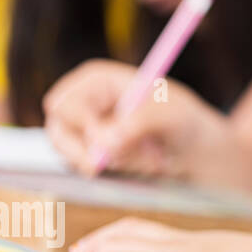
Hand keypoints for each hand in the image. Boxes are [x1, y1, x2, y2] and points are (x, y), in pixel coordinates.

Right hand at [43, 60, 232, 182]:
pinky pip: (89, 170)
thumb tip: (106, 141)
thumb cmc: (182, 119)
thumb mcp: (171, 114)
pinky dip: (117, 171)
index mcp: (96, 80)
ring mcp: (82, 131)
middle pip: (58, 133)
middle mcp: (83, 103)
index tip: (105, 142)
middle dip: (90, 152)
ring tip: (149, 157)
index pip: (64, 103)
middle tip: (118, 162)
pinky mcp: (88, 154)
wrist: (193, 147)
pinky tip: (143, 163)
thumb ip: (139, 122)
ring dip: (115, 162)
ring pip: (74, 156)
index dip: (80, 124)